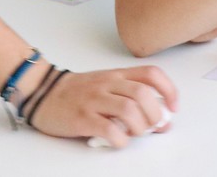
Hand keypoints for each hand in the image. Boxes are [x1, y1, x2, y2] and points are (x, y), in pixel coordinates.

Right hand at [27, 66, 178, 147]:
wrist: (43, 91)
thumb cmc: (78, 91)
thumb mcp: (106, 84)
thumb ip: (130, 95)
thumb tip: (159, 117)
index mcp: (117, 75)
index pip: (151, 74)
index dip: (169, 90)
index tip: (173, 108)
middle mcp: (108, 84)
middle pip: (143, 94)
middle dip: (156, 114)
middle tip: (154, 127)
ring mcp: (94, 100)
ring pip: (129, 109)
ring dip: (140, 126)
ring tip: (136, 134)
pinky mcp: (82, 118)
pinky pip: (108, 128)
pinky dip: (120, 139)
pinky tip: (119, 141)